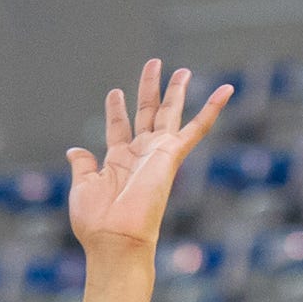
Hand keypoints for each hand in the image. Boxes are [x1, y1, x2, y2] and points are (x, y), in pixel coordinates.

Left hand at [67, 60, 232, 262]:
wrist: (115, 238)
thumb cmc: (96, 221)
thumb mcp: (83, 187)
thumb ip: (83, 166)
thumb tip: (76, 150)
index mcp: (118, 161)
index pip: (120, 127)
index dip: (117, 109)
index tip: (115, 92)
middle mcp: (140, 154)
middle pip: (147, 112)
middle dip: (150, 88)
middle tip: (154, 63)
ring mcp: (157, 153)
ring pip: (169, 114)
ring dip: (175, 91)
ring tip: (182, 70)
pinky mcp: (172, 156)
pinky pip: (197, 129)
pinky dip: (212, 109)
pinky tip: (226, 91)